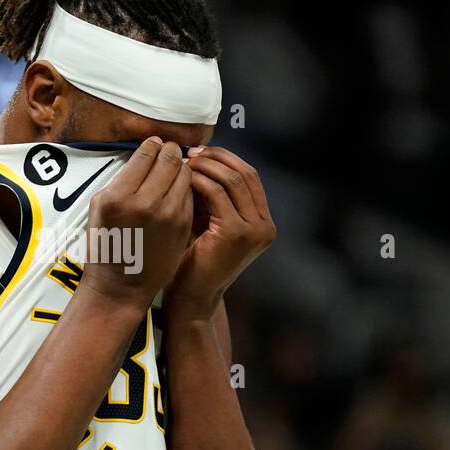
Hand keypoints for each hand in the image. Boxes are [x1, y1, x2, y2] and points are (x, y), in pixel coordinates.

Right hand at [82, 137, 192, 311]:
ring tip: (174, 171)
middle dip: (170, 151)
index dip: (152, 145)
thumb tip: (145, 154)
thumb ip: (122, 179)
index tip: (154, 145)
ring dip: (181, 168)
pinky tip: (177, 192)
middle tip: (168, 152)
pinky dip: (185, 187)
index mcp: (118, 196)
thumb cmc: (107, 245)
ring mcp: (168, 214)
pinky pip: (189, 193)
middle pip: (169, 158)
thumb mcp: (100, 208)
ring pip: (185, 173)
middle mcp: (145, 203)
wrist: (122, 286)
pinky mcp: (183, 224)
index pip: (146, 153)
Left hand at [166, 145, 275, 320]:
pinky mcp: (237, 234)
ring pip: (232, 180)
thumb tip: (200, 156)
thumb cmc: (194, 260)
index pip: (249, 176)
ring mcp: (255, 231)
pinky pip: (217, 194)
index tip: (200, 152)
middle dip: (216, 158)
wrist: (191, 297)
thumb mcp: (210, 223)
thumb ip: (214, 196)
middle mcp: (265, 226)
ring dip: (206, 167)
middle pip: (244, 174)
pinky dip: (199, 181)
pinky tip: (184, 178)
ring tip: (184, 163)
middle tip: (191, 152)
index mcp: (263, 222)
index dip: (226, 158)